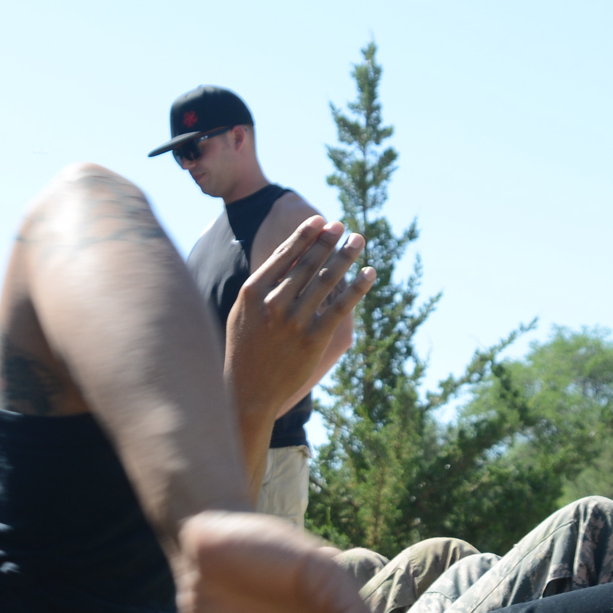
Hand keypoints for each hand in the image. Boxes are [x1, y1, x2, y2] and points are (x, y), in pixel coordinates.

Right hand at [224, 215, 373, 431]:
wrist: (248, 391)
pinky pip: (342, 306)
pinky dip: (358, 287)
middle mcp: (274, 303)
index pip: (285, 255)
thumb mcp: (242, 313)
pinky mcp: (314, 339)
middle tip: (342, 225)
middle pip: (308, 263)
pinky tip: (369, 272)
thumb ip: (262, 286)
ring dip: (346, 255)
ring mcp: (295, 321)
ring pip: (328, 280)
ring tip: (358, 240)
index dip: (305, 235)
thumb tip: (286, 257)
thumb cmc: (244, 349)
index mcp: (253, 292)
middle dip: (328, 240)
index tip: (320, 221)